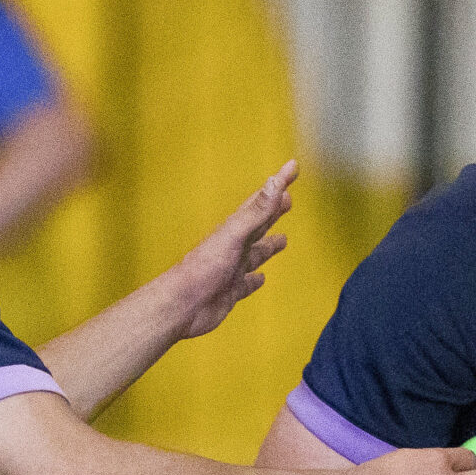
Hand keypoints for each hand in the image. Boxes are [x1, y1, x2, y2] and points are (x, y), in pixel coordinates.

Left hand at [172, 162, 297, 339]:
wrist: (183, 306)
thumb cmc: (203, 270)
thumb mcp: (234, 235)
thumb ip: (256, 211)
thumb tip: (275, 182)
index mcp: (236, 229)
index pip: (262, 201)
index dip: (278, 184)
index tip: (292, 168)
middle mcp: (235, 246)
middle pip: (259, 224)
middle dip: (274, 212)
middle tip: (288, 199)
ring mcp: (232, 269)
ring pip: (255, 253)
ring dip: (268, 246)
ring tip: (282, 239)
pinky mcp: (230, 291)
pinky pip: (247, 283)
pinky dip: (255, 280)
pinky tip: (260, 279)